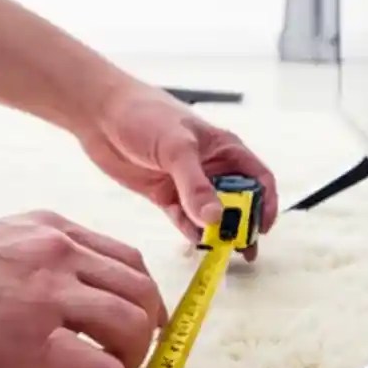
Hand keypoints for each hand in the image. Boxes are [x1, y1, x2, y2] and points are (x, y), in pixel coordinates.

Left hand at [77, 81, 278, 260]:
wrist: (101, 114)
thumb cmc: (145, 114)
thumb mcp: (176, 148)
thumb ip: (195, 185)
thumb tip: (216, 219)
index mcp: (224, 149)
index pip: (258, 179)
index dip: (266, 203)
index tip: (262, 227)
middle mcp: (211, 167)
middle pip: (239, 202)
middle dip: (243, 225)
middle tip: (244, 250)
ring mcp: (188, 183)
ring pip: (212, 215)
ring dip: (218, 233)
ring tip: (222, 254)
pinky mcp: (166, 195)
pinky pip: (185, 219)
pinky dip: (192, 232)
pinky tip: (196, 243)